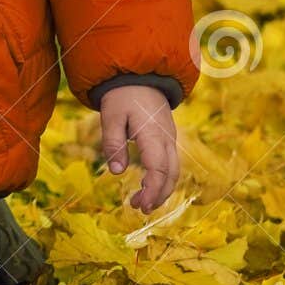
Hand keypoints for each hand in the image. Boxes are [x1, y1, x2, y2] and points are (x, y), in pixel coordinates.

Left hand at [99, 84, 178, 212]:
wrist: (139, 75)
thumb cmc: (122, 95)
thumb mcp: (111, 116)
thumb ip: (113, 143)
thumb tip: (116, 171)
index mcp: (153, 133)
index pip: (158, 168)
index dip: (152, 189)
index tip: (141, 205)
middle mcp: (167, 138)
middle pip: (171, 174)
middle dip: (158, 195)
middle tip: (139, 209)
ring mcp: (170, 138)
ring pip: (174, 170)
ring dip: (161, 189)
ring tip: (140, 203)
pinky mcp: (167, 138)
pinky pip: (170, 163)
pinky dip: (162, 179)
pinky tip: (147, 186)